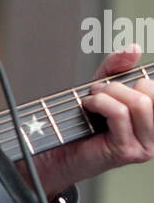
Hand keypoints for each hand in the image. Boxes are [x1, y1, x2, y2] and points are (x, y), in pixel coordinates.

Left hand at [28, 45, 153, 195]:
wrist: (58, 153)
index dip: (136, 78)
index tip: (115, 83)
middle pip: (150, 92)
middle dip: (119, 85)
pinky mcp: (126, 151)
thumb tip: (134, 49)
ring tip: (93, 98)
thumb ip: (118, 67)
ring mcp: (144, 146)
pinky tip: (88, 106)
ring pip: (139, 103)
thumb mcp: (103, 87)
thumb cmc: (82, 122)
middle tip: (100, 91)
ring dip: (109, 93)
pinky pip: (120, 114)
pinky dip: (100, 103)